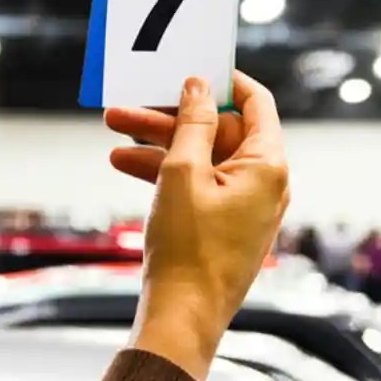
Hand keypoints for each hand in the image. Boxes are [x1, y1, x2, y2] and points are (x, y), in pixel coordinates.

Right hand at [105, 71, 289, 380]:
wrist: (183, 316)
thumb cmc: (188, 247)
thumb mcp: (182, 173)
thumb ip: (192, 123)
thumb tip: (199, 86)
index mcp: (270, 165)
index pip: (256, 103)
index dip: (223, 80)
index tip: (191, 64)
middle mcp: (267, 182)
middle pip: (222, 130)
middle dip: (172, 116)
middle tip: (127, 104)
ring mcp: (249, 203)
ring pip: (204, 157)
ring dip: (159, 144)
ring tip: (111, 131)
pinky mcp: (228, 222)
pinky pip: (201, 183)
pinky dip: (167, 173)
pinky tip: (124, 163)